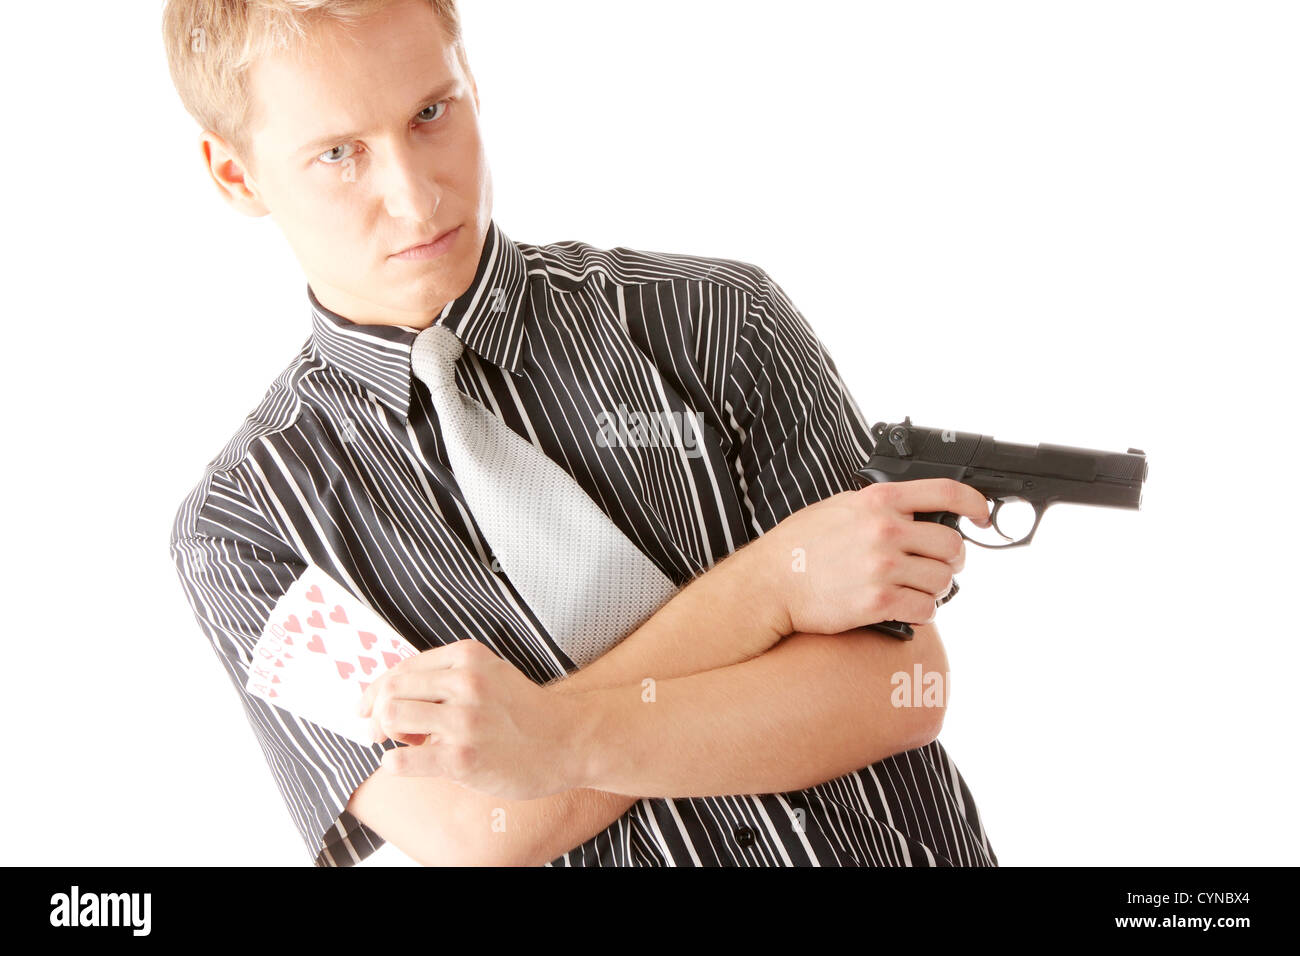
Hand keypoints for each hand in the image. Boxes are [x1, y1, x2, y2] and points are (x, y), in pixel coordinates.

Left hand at [355, 638, 586, 799]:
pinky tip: (404, 764)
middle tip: (380, 731)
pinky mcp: (463, 758)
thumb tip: (394, 694)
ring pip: (393, 717)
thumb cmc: (526, 712)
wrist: (568, 740)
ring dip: (388, 734)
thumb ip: (447, 677)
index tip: (366, 707)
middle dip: (377, 712)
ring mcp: (464, 721)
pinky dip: (393, 763)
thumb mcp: (490, 674)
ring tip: (404, 744)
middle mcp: (465, 683)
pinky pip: (403, 760)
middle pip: (392, 689)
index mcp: (468, 657)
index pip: (402, 667)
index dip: (376, 690)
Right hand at [757, 478, 991, 635]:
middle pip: (952, 546)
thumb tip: (917, 513)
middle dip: (952, 560)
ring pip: (942, 581)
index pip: (946, 493)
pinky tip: (907, 608)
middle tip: (939, 567)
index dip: (974, 504)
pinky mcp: (878, 602)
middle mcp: (885, 531)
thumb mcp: (840, 508)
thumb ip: (880, 507)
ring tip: (917, 590)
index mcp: (878, 502)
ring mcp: (882, 567)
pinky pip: (926, 609)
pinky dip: (923, 612)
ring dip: (936, 589)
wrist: (771, 583)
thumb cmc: (800, 546)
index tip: (982, 516)